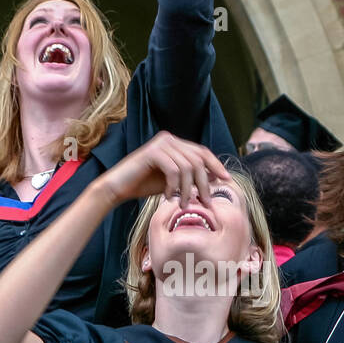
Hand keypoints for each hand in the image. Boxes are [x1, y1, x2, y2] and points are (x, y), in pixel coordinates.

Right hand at [94, 131, 228, 209]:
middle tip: (205, 201)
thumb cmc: (144, 185)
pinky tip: (167, 196)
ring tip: (184, 203)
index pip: (202, 151)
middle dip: (204, 183)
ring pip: (188, 167)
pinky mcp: (152, 152)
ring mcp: (160, 144)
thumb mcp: (173, 180)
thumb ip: (190, 176)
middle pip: (198, 159)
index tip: (226, 180)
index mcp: (174, 143)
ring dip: (188, 189)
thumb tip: (216, 178)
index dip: (216, 165)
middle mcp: (169, 139)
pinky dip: (174, 187)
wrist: (118, 188)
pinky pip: (174, 170)